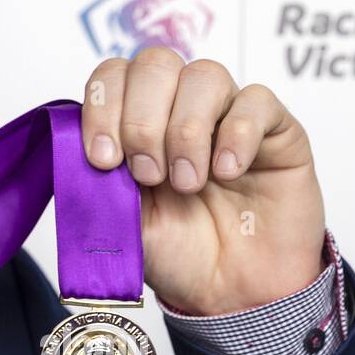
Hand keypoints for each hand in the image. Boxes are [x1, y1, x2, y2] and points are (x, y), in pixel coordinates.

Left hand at [80, 47, 326, 315]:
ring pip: (205, 75)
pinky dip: (236, 134)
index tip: (104, 159)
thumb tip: (79, 150)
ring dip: (186, 131)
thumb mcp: (122, 220)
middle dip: (142, 120)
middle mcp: (179, 107)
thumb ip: (99, 180)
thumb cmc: (177, 250)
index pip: (113, 75)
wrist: (232, 290)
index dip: (104, 107)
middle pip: (156, 63)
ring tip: (188, 183)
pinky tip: (227, 171)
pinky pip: (257, 100)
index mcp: (134, 120)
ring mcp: (228, 113)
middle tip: (148, 175)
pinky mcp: (275, 129)